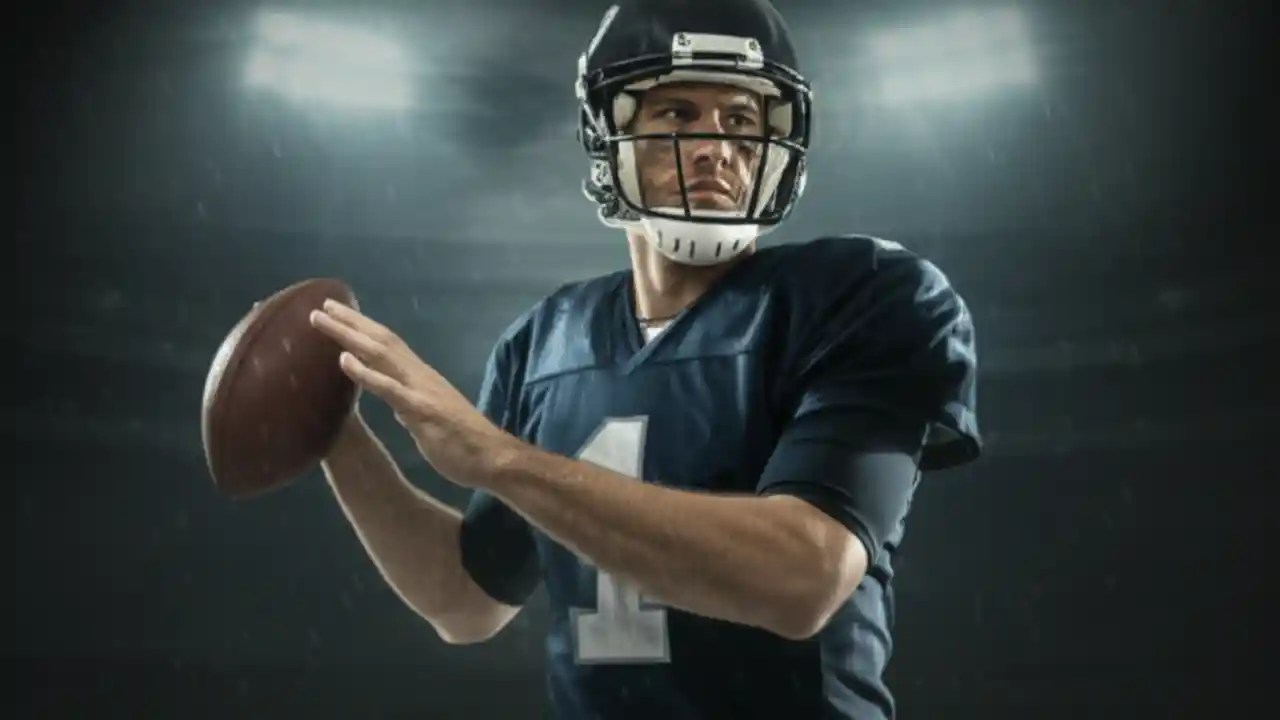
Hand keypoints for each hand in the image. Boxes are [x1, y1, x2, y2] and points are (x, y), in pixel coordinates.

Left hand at [309, 299, 512, 487]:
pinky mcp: (422, 410)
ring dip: (349, 335)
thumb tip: (394, 401)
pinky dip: (364, 372)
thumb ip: (410, 407)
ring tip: (321, 320)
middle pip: (381, 340)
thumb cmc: (465, 444)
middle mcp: (420, 376)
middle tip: (322, 306)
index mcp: (421, 378)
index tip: (338, 314)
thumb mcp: (429, 420)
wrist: (494, 459)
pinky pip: (389, 387)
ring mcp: (421, 390)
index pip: (388, 345)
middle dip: (351, 322)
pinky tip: (344, 359)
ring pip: (381, 354)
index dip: (363, 328)